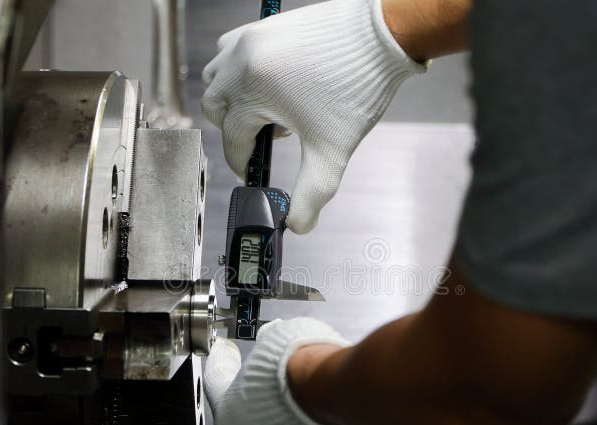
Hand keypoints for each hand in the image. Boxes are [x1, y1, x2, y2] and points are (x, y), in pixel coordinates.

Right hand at [201, 0, 425, 232]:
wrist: (381, 38)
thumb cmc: (356, 88)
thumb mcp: (331, 151)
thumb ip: (311, 195)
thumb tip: (297, 225)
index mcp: (252, 91)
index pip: (233, 138)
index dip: (244, 162)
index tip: (253, 171)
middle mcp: (241, 62)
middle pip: (215, 107)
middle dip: (233, 130)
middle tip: (262, 142)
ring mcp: (248, 39)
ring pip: (216, 77)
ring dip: (232, 100)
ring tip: (268, 112)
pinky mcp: (260, 26)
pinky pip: (230, 51)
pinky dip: (238, 72)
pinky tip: (270, 86)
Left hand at [203, 318, 360, 424]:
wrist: (334, 387)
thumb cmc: (297, 366)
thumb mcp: (272, 337)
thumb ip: (267, 343)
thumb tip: (273, 338)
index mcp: (229, 414)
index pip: (216, 384)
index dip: (222, 361)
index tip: (225, 350)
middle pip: (250, 408)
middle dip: (259, 384)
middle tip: (270, 364)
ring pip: (282, 423)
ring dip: (287, 402)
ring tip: (300, 378)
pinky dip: (311, 414)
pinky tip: (318, 395)